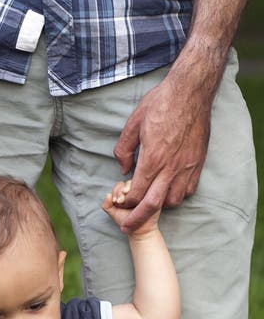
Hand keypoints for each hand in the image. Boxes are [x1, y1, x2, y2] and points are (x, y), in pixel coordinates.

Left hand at [102, 180, 159, 234]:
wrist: (140, 230)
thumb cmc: (127, 221)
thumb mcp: (113, 213)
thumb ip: (106, 205)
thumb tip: (108, 194)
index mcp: (126, 192)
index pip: (120, 185)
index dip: (117, 191)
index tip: (116, 201)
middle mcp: (136, 190)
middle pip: (128, 182)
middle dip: (122, 191)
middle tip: (120, 201)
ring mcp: (145, 191)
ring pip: (138, 183)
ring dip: (131, 190)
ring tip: (126, 201)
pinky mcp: (153, 194)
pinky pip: (148, 187)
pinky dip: (142, 191)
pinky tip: (138, 200)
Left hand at [112, 70, 211, 231]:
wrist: (191, 90)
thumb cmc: (161, 103)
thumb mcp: (133, 123)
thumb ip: (124, 149)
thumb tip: (123, 168)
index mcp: (152, 158)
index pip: (136, 193)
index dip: (126, 203)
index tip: (120, 204)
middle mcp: (170, 167)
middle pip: (153, 205)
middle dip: (137, 220)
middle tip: (128, 228)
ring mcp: (186, 166)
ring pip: (172, 201)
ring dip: (160, 205)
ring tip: (151, 201)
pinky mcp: (197, 163)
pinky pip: (188, 189)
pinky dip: (177, 194)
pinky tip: (169, 188)